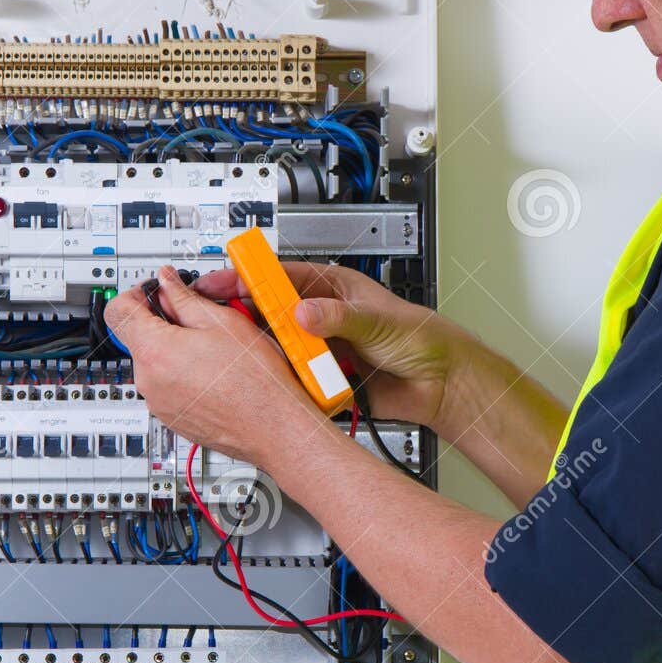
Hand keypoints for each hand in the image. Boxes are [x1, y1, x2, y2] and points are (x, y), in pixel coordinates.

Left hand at [103, 267, 322, 466]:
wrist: (275, 427)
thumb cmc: (256, 380)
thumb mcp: (222, 322)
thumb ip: (184, 297)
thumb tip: (167, 283)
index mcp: (155, 351)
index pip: (118, 310)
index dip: (135, 293)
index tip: (154, 292)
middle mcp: (148, 381)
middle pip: (138, 337)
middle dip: (163, 323)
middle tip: (199, 320)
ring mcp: (159, 404)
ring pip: (155, 363)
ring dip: (175, 350)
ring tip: (214, 351)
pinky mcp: (172, 418)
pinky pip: (167, 387)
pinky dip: (184, 375)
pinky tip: (214, 374)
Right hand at [192, 261, 474, 429]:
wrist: (440, 385)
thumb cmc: (422, 339)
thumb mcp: (377, 321)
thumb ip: (338, 318)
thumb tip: (302, 315)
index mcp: (333, 288)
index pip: (281, 277)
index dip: (250, 277)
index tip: (224, 281)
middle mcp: (322, 316)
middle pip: (271, 312)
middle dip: (247, 317)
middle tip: (221, 323)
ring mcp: (321, 347)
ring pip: (279, 347)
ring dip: (265, 353)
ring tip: (247, 356)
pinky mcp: (323, 378)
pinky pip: (294, 378)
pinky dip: (284, 381)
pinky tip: (274, 382)